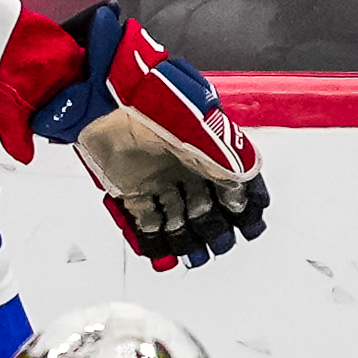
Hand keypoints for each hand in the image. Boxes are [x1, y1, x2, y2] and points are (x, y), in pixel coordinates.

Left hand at [31, 3, 270, 268]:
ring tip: (194, 257)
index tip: (250, 226)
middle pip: (206, 207)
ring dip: (186, 238)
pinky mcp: (130, 188)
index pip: (233, 185)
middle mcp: (183, 166)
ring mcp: (157, 179)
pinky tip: (163, 254)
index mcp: (206, 151)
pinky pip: (145, 219)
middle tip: (219, 245)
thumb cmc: (155, 105)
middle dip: (215, 228)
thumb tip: (243, 195)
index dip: (245, 206)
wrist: (106, 100)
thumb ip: (229, 165)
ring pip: (177, 218)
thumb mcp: (204, 134)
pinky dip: (154, 239)